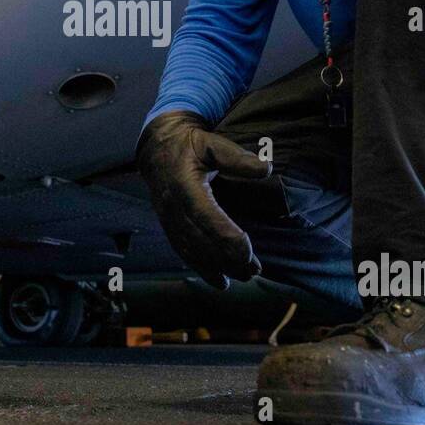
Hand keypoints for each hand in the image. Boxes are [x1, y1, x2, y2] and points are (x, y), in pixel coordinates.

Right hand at [136, 111, 270, 289]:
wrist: (157, 148)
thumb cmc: (190, 145)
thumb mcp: (212, 143)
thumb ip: (237, 157)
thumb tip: (266, 168)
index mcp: (183, 184)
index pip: (204, 215)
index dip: (225, 235)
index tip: (247, 251)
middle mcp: (172, 206)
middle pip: (200, 240)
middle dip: (227, 259)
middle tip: (254, 271)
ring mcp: (168, 219)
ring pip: (192, 250)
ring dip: (218, 268)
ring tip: (244, 277)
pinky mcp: (168, 227)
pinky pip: (184, 252)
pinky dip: (202, 269)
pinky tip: (221, 281)